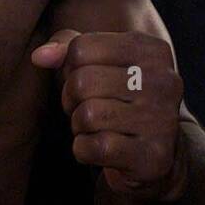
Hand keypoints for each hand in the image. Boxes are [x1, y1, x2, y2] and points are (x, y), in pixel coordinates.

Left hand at [32, 29, 184, 198]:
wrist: (155, 153)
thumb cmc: (119, 99)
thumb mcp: (98, 63)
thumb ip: (67, 47)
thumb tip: (40, 56)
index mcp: (152, 50)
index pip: (81, 48)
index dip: (71, 69)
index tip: (90, 83)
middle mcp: (165, 81)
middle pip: (82, 82)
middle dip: (72, 100)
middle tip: (89, 109)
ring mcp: (162, 119)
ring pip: (87, 116)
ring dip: (80, 127)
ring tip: (98, 128)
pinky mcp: (152, 156)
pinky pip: (94, 147)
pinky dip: (85, 150)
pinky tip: (102, 150)